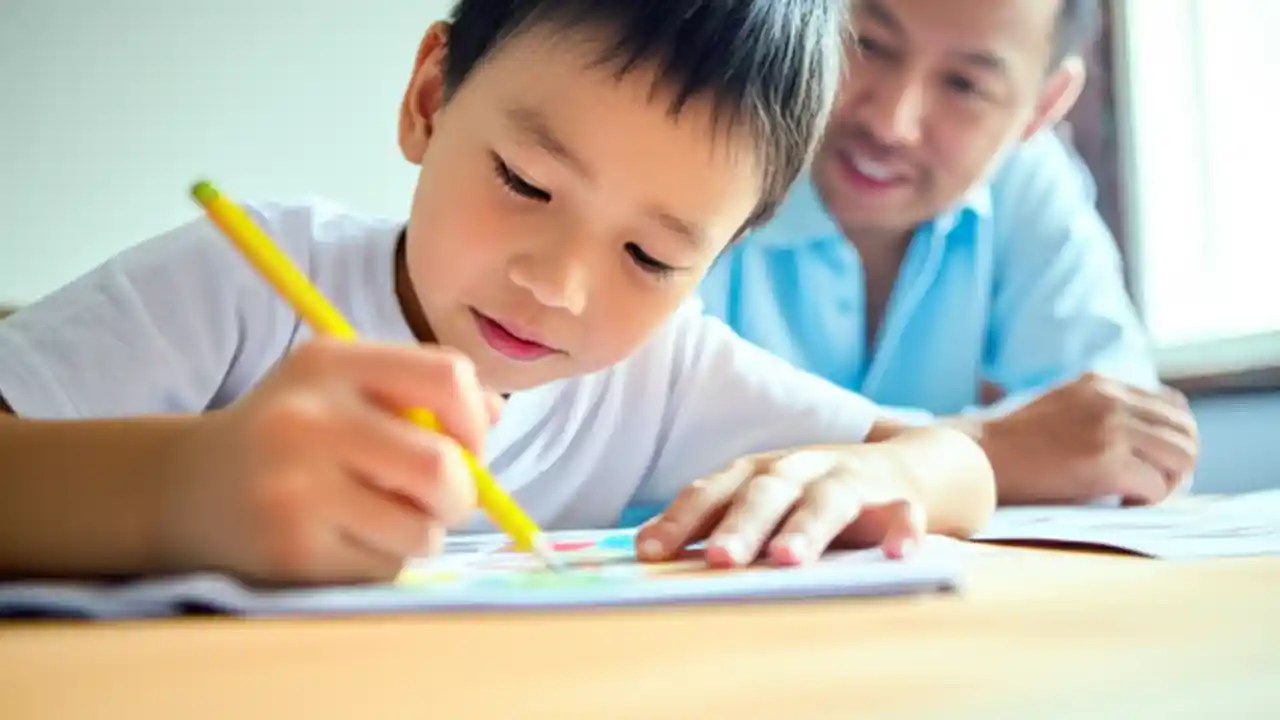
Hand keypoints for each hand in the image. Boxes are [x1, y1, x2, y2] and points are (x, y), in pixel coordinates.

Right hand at [160, 339, 500, 583]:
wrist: (184, 488)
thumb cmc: (289, 433)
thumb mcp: (342, 386)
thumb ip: (420, 391)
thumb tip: (495, 415)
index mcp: (331, 363)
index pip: (447, 377)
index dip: (475, 418)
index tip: (466, 441)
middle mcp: (309, 420)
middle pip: (440, 468)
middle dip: (459, 493)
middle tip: (440, 499)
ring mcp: (295, 490)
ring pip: (421, 530)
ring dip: (419, 533)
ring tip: (379, 518)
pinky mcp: (291, 552)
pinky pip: (384, 568)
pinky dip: (381, 560)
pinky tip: (341, 541)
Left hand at [635, 447, 926, 567]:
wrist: (910, 467)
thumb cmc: (815, 496)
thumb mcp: (765, 502)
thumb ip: (717, 525)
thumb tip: (646, 556)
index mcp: (757, 472)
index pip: (711, 493)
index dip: (679, 520)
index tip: (647, 554)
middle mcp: (799, 469)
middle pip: (764, 493)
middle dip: (740, 526)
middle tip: (718, 561)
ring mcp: (850, 480)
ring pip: (826, 500)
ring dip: (807, 527)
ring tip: (788, 559)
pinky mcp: (900, 498)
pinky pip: (902, 513)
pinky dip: (901, 530)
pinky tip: (897, 554)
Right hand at [982, 373, 1197, 505]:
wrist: (976, 456)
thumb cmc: (1010, 445)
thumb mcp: (1060, 410)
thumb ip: (1099, 413)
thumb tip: (1145, 445)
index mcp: (1100, 384)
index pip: (1172, 406)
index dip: (1172, 439)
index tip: (1152, 463)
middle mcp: (1111, 400)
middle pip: (1186, 432)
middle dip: (1176, 465)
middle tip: (1150, 486)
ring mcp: (1111, 429)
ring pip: (1182, 458)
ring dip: (1166, 483)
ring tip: (1135, 495)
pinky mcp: (1106, 462)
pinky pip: (1157, 486)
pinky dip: (1145, 501)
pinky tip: (1119, 502)